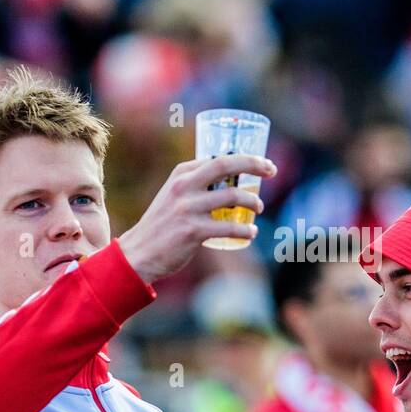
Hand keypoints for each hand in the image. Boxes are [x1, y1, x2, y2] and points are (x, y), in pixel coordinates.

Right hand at [118, 154, 276, 286]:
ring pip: (233, 197)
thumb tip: (228, 182)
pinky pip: (230, 227)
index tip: (263, 164)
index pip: (217, 158)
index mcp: (181, 174)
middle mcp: (184, 186)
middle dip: (253, 164)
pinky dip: (246, 230)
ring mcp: (188, 208)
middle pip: (225, 165)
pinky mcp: (193, 231)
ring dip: (253, 202)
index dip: (245, 159)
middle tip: (271, 171)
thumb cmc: (162, 225)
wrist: (139, 253)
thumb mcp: (173, 196)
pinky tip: (251, 232)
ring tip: (258, 208)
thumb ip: (196, 186)